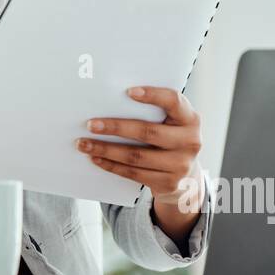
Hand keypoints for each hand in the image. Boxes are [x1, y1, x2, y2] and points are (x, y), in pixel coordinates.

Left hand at [76, 86, 203, 244]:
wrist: (186, 175)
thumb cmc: (170, 137)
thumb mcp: (170, 122)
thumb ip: (153, 111)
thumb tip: (111, 100)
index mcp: (190, 119)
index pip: (173, 101)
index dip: (153, 95)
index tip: (128, 92)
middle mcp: (189, 141)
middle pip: (148, 132)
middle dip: (115, 127)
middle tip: (90, 124)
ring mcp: (180, 165)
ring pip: (136, 156)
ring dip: (106, 149)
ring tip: (84, 143)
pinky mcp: (168, 183)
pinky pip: (133, 173)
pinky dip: (111, 165)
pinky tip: (95, 158)